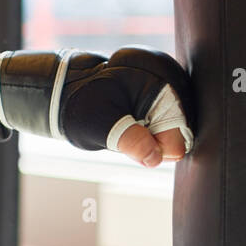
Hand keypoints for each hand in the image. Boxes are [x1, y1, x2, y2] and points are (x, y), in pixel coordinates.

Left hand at [0, 46, 195, 167]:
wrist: (68, 89)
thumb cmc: (81, 104)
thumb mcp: (100, 124)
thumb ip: (129, 140)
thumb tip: (155, 159)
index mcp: (164, 86)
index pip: (177, 140)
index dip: (154, 148)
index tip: (129, 136)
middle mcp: (173, 87)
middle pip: (176, 138)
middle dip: (151, 140)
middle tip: (124, 128)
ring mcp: (170, 94)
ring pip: (167, 135)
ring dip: (147, 136)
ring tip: (123, 121)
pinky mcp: (164, 100)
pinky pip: (162, 129)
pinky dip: (145, 130)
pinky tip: (127, 120)